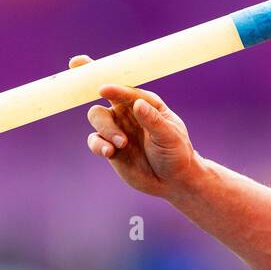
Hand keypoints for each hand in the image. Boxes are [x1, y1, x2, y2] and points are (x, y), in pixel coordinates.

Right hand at [69, 55, 199, 197]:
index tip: (103, 90)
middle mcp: (128, 112)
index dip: (114, 88)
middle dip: (95, 102)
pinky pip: (95, 140)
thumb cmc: (176, 153)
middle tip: (113, 125)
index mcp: (145, 103)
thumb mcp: (169, 136)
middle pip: (104, 96)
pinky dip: (98, 145)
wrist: (172, 180)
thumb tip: (138, 104)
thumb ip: (153, 120)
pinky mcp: (110, 147)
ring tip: (121, 144)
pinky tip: (109, 152)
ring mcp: (117, 129)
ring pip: (96, 117)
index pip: (127, 91)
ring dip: (105, 129)